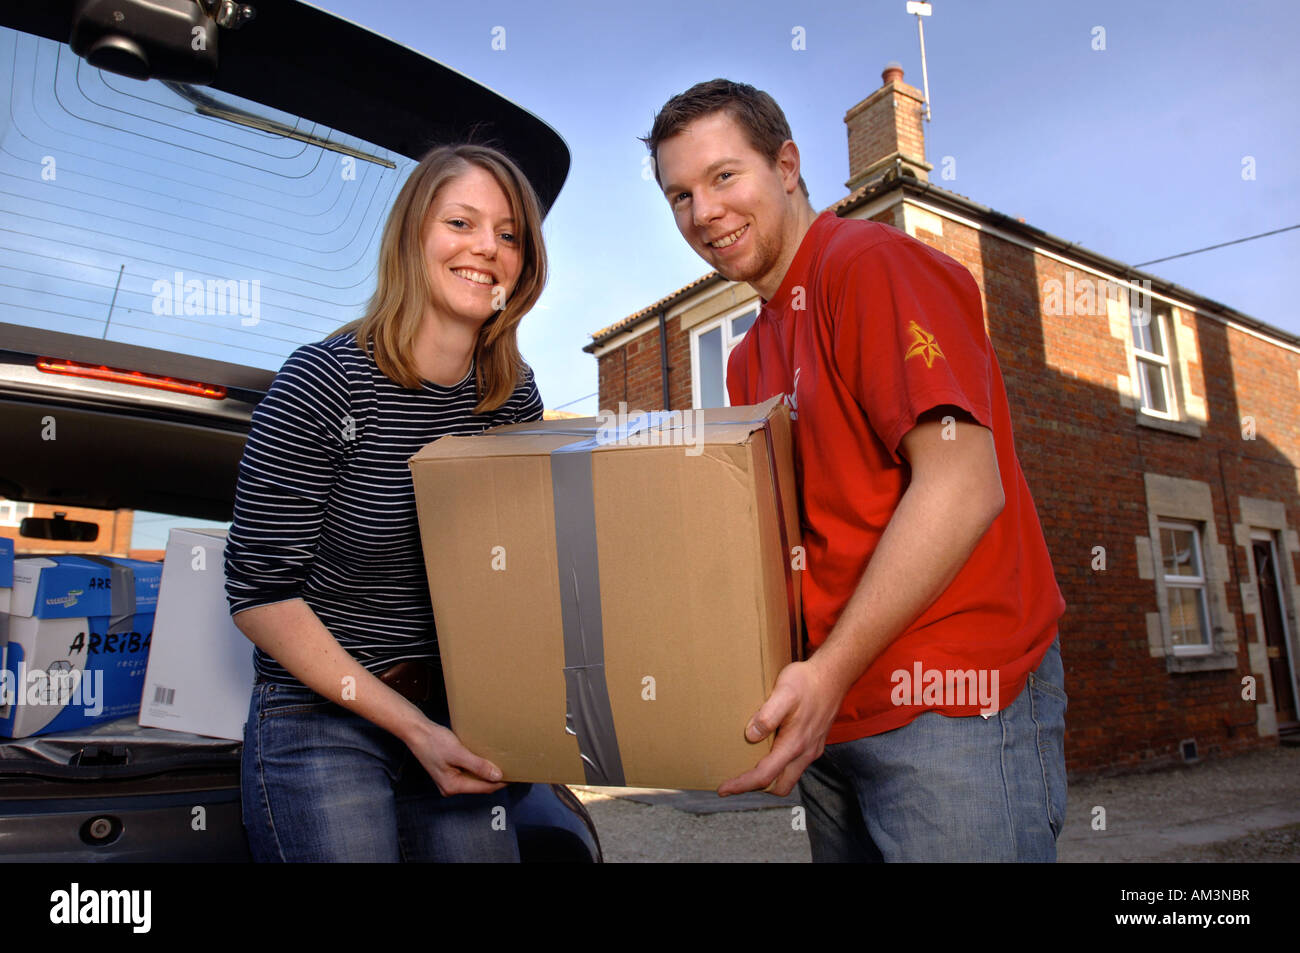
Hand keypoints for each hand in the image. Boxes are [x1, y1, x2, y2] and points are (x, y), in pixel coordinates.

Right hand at [403, 717, 507, 796]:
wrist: (417, 731)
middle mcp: (450, 787)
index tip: (516, 774)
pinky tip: (485, 759)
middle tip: (512, 767)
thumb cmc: (434, 741)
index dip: (501, 782)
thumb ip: (478, 766)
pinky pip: (468, 773)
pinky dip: (478, 768)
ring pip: (474, 779)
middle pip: (479, 785)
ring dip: (486, 772)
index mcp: (453, 786)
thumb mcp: (458, 753)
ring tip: (501, 762)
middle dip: (495, 778)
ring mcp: (449, 780)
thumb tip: (497, 776)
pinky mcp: (448, 771)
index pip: (484, 788)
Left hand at [717, 658, 844, 797]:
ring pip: (789, 776)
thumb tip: (751, 735)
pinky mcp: (814, 743)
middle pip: (779, 785)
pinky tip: (768, 751)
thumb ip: (768, 716)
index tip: (723, 789)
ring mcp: (811, 749)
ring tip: (748, 767)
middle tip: (735, 781)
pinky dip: (779, 766)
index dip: (743, 785)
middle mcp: (805, 753)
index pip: (765, 775)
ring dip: (769, 777)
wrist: (833, 675)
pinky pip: (795, 765)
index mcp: (795, 745)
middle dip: (757, 788)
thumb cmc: (807, 682)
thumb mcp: (784, 693)